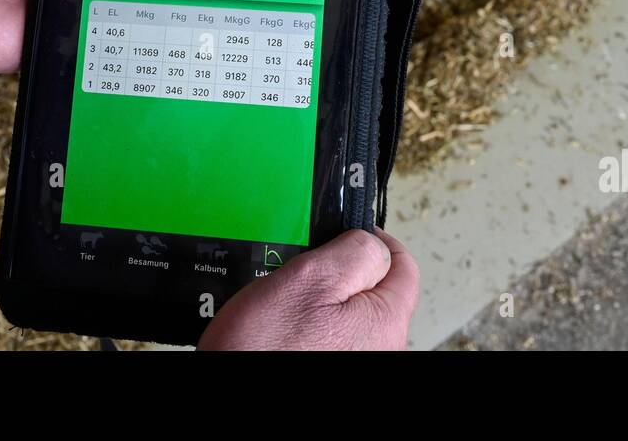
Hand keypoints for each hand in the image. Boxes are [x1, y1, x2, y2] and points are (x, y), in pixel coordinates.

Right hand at [198, 229, 418, 349]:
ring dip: (318, 302)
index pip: (401, 264)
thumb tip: (373, 240)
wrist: (225, 397)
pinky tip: (281, 330)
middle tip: (299, 271)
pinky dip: (307, 327)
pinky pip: (328, 338)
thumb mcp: (309, 279)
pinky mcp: (332, 368)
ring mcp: (357, 361)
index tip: (345, 231)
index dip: (371, 237)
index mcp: (385, 322)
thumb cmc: (264, 350)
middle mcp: (380, 349)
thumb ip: (354, 252)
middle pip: (373, 290)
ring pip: (347, 315)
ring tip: (283, 307)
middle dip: (338, 273)